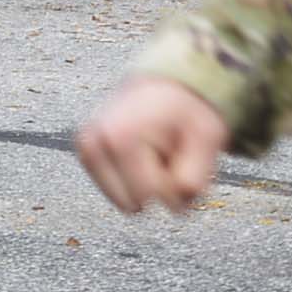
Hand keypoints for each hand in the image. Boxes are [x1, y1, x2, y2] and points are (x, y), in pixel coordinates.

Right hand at [76, 75, 227, 215]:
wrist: (165, 82)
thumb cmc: (188, 110)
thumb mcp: (206, 139)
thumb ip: (194, 179)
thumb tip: (177, 209)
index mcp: (119, 137)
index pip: (151, 195)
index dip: (174, 184)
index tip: (179, 151)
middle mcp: (93, 143)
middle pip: (135, 204)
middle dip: (158, 185)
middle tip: (166, 150)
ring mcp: (86, 149)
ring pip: (126, 203)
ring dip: (147, 183)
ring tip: (155, 149)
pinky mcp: (85, 155)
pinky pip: (119, 194)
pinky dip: (134, 179)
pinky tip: (142, 151)